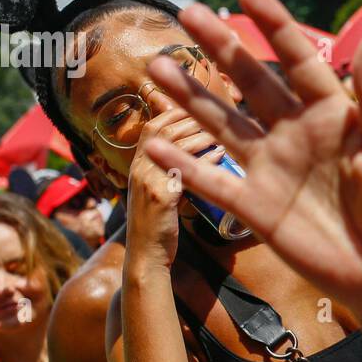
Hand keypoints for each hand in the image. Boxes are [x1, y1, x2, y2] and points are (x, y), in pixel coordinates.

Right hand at [125, 94, 221, 269]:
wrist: (146, 255)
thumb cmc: (158, 224)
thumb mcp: (158, 190)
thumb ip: (170, 169)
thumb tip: (197, 151)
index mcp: (138, 165)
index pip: (153, 126)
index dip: (175, 112)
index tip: (199, 106)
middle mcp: (139, 168)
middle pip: (165, 129)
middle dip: (192, 117)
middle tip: (218, 114)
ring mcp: (149, 182)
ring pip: (176, 145)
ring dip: (202, 134)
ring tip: (224, 131)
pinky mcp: (162, 198)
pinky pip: (185, 170)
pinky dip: (205, 159)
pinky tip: (221, 155)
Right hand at [141, 0, 361, 325]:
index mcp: (334, 113)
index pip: (298, 59)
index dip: (274, 26)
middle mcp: (297, 133)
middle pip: (250, 82)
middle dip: (220, 47)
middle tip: (186, 12)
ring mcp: (274, 169)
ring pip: (223, 123)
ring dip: (191, 97)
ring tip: (156, 66)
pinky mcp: (258, 209)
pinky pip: (214, 183)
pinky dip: (185, 165)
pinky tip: (155, 142)